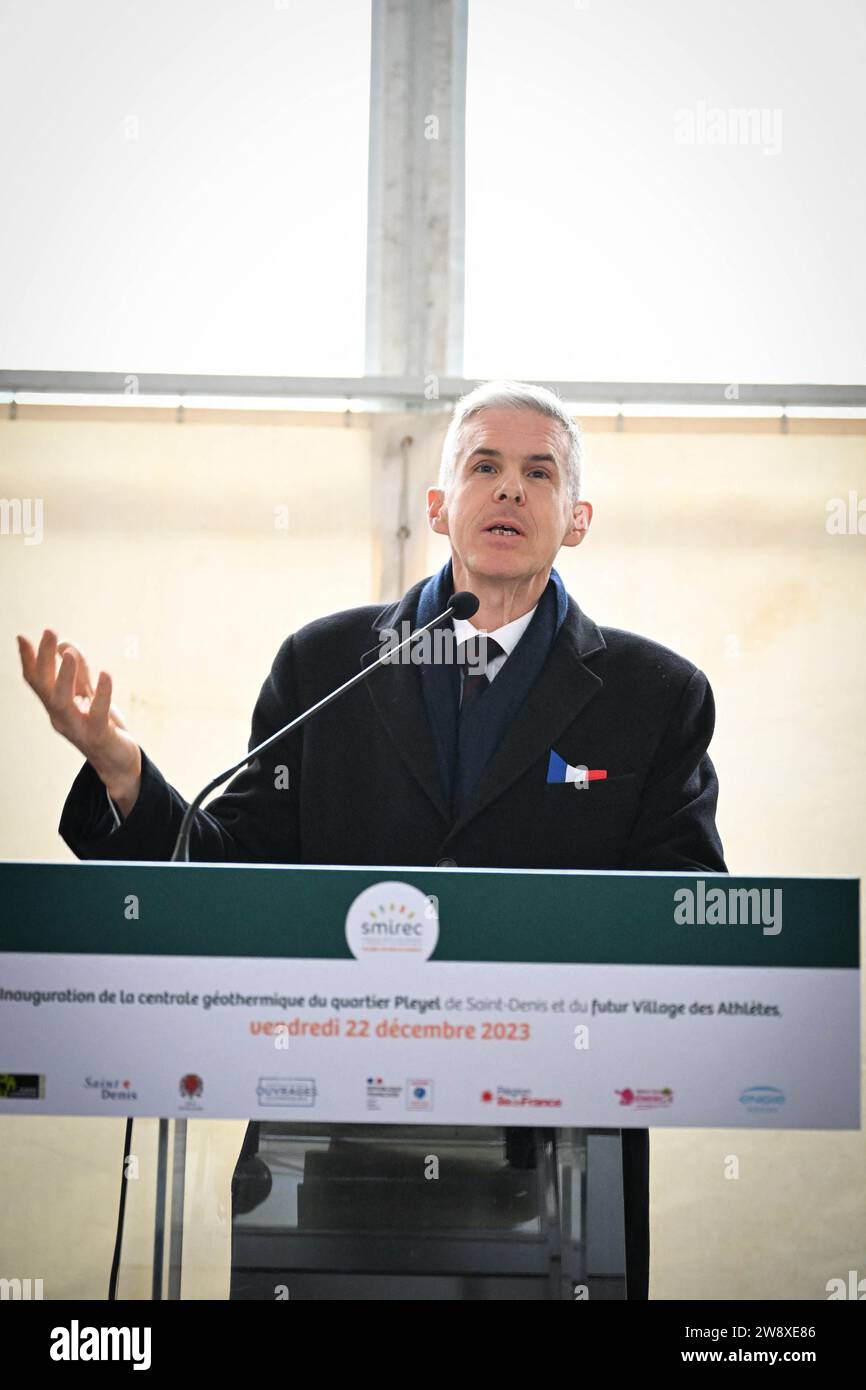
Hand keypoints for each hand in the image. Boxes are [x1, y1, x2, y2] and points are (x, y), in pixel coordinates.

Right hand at [17, 629, 141, 816]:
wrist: (118, 763)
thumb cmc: (101, 726)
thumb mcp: (88, 697)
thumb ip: (79, 674)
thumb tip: (66, 646)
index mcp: (56, 706)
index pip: (37, 681)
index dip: (29, 660)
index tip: (22, 636)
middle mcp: (61, 718)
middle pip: (45, 688)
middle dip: (45, 659)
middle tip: (49, 631)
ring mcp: (78, 729)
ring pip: (63, 702)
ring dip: (65, 676)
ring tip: (69, 653)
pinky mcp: (99, 736)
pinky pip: (97, 714)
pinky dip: (101, 693)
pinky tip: (105, 674)